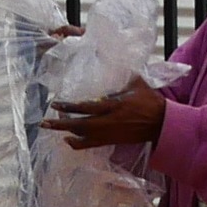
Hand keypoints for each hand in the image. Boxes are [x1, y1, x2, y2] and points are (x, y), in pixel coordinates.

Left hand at [45, 77, 168, 152]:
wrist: (162, 123)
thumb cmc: (149, 101)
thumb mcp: (136, 83)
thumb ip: (121, 77)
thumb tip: (113, 61)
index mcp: (114, 106)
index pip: (86, 107)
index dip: (69, 107)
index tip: (55, 104)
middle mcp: (108, 121)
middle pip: (79, 124)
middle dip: (60, 123)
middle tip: (44, 122)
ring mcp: (109, 133)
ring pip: (83, 136)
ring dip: (66, 132)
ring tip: (51, 128)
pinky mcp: (112, 140)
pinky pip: (91, 145)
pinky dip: (77, 143)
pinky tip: (68, 141)